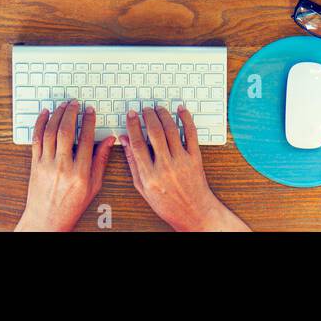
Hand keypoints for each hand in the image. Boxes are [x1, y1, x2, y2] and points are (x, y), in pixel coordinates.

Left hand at [15, 101, 114, 231]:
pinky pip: (36, 139)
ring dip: (57, 115)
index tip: (90, 111)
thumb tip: (109, 140)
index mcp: (80, 173)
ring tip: (63, 106)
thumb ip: (101, 161)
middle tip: (75, 103)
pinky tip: (46, 114)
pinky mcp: (35, 164)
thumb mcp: (93, 186)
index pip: (87, 140)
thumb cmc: (71, 205)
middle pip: (66, 132)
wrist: (47, 219)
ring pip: (50, 133)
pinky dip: (40, 124)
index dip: (89, 122)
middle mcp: (63, 167)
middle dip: (71, 113)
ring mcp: (47, 164)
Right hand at [120, 106, 247, 231]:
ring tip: (159, 109)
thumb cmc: (167, 203)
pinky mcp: (195, 158)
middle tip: (145, 109)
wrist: (193, 212)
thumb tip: (125, 140)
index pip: (138, 143)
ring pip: (171, 130)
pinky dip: (186, 119)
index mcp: (150, 175)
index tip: (131, 115)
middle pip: (155, 133)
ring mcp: (182, 161)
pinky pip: (191, 134)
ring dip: (164, 115)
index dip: (133, 126)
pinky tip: (181, 111)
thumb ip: (133, 162)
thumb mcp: (143, 187)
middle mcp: (165, 166)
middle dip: (148, 116)